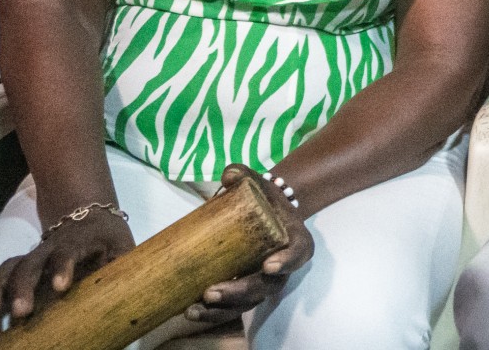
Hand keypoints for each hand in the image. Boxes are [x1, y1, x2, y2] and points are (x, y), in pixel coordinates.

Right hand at [0, 204, 133, 328]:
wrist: (87, 216)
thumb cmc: (109, 240)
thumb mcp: (123, 247)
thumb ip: (125, 263)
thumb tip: (137, 287)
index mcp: (78, 242)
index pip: (70, 251)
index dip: (64, 266)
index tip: (60, 287)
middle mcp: (48, 250)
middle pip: (30, 263)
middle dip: (23, 287)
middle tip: (21, 312)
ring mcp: (29, 259)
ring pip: (6, 270)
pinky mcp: (17, 270)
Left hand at [184, 165, 314, 326]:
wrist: (266, 213)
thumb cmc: (265, 199)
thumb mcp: (259, 184)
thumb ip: (245, 175)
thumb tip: (229, 175)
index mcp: (295, 240)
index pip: (297, 253)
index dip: (286, 262)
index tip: (268, 266)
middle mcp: (282, 267)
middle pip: (266, 286)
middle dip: (239, 291)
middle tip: (212, 292)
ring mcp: (263, 282)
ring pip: (248, 302)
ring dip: (222, 309)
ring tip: (194, 309)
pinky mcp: (245, 291)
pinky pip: (233, 308)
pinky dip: (214, 314)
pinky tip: (191, 313)